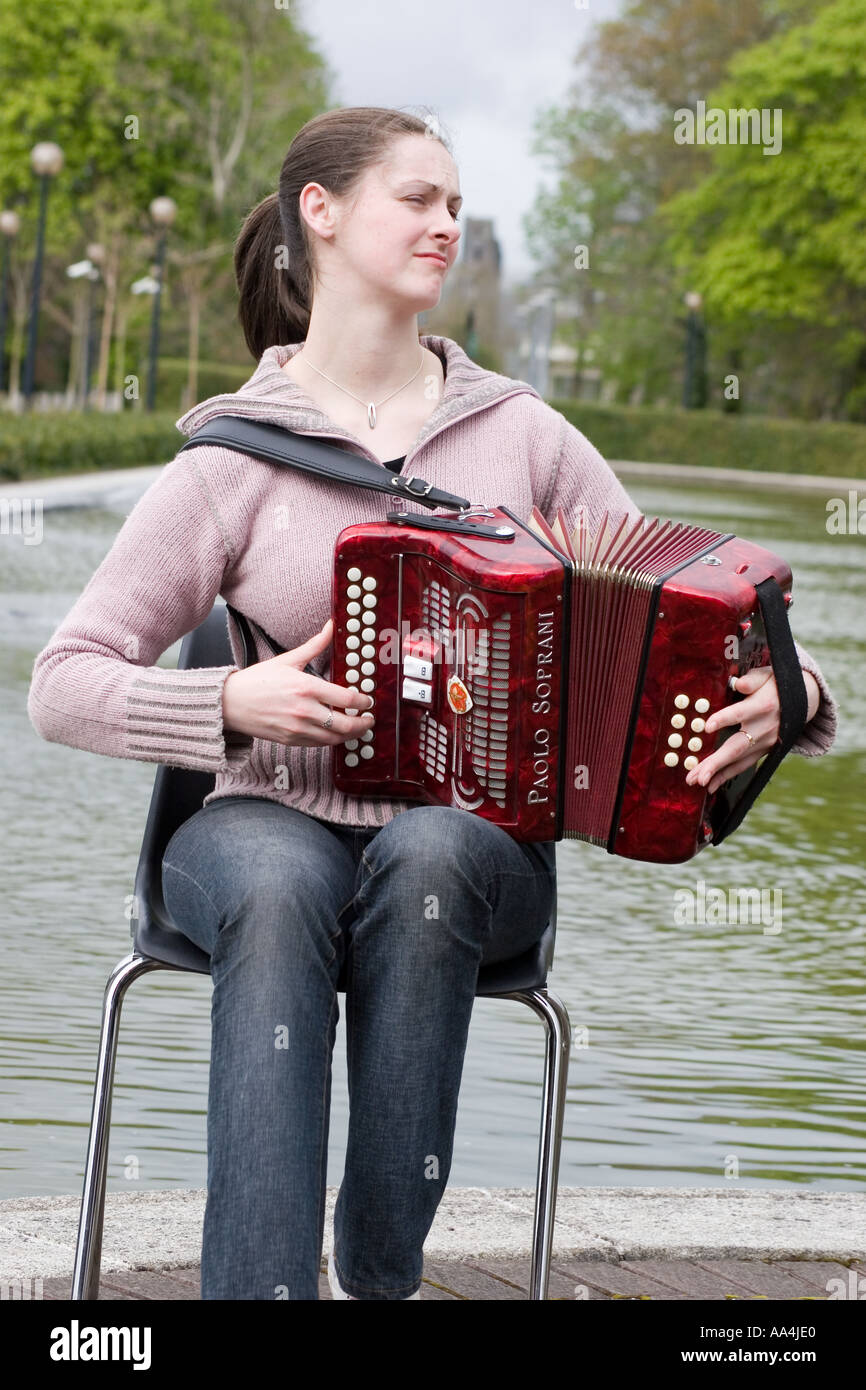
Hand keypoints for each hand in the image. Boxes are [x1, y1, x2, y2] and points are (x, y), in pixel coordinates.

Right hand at [221, 617, 375, 747]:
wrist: (229, 703)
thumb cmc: (257, 680)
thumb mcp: (287, 660)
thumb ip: (314, 645)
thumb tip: (331, 626)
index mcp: (306, 687)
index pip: (346, 699)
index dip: (363, 703)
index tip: (368, 702)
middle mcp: (304, 710)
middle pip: (345, 725)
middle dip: (363, 724)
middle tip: (369, 720)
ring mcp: (297, 729)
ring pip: (334, 739)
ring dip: (350, 735)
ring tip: (357, 728)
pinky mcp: (290, 741)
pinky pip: (318, 745)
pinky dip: (331, 740)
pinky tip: (336, 733)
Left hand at [684, 667, 819, 794]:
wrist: (803, 700)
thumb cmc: (776, 684)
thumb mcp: (767, 675)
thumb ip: (752, 679)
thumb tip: (739, 684)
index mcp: (763, 705)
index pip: (740, 713)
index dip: (724, 719)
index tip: (707, 726)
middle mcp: (764, 727)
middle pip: (737, 746)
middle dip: (716, 762)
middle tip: (697, 774)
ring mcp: (765, 742)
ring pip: (739, 760)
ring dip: (717, 773)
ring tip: (697, 781)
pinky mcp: (763, 751)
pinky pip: (743, 766)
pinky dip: (726, 776)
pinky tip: (710, 786)